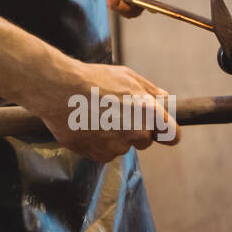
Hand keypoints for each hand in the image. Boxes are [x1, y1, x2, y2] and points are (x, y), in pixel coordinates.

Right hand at [26, 58, 179, 162]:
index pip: (173, 136)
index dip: (166, 131)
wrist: (58, 89)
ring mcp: (117, 147)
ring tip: (96, 116)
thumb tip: (164, 101)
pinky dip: (99, 142)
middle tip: (116, 114)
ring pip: (123, 146)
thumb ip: (151, 91)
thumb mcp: (127, 76)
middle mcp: (136, 133)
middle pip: (145, 140)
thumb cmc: (92, 79)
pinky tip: (87, 125)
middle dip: (136, 130)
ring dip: (115, 136)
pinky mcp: (98, 155)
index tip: (160, 129)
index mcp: (149, 113)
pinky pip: (105, 152)